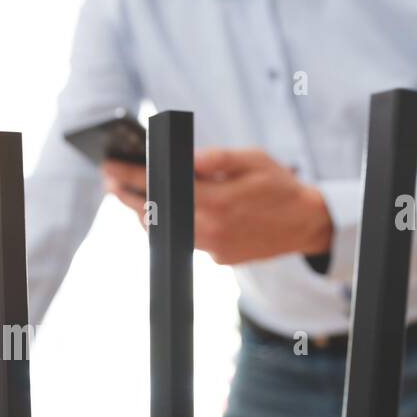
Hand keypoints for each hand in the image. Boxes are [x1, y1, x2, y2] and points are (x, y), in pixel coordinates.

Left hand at [102, 148, 332, 264]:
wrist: (306, 224)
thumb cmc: (280, 186)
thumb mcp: (254, 160)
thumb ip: (218, 159)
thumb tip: (186, 158)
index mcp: (218, 200)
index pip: (162, 188)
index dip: (131, 179)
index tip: (110, 170)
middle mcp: (212, 228)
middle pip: (156, 215)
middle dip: (128, 198)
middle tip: (110, 183)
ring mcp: (214, 248)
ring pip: (167, 233)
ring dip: (146, 215)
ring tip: (131, 197)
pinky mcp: (218, 259)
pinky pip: (187, 242)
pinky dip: (173, 228)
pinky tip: (165, 214)